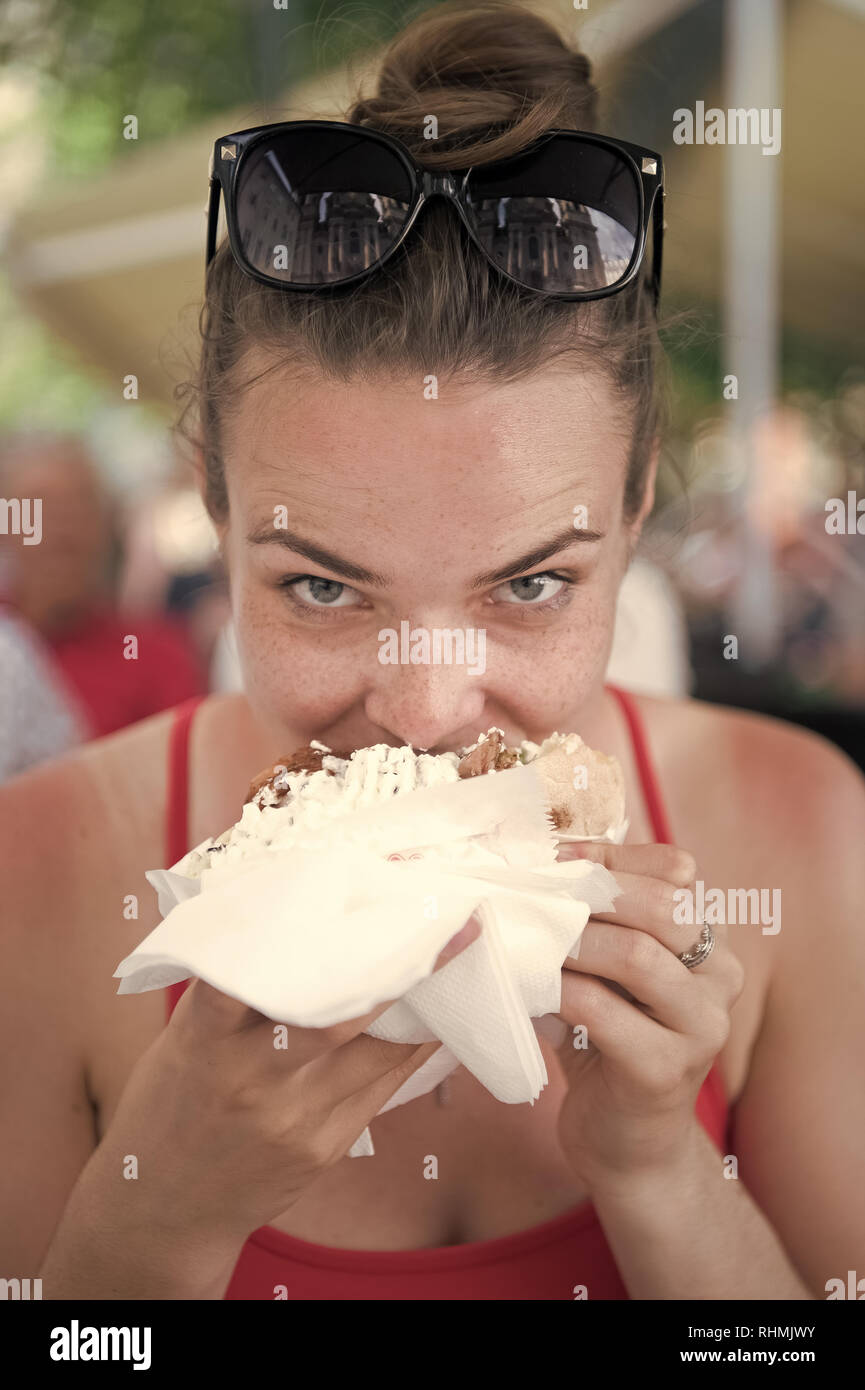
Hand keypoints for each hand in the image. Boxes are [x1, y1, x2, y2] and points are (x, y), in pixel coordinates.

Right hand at [90, 913, 480, 1251]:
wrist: (164, 1205)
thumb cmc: (172, 1103)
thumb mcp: (182, 1038)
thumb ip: (231, 990)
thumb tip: (291, 922)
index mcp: (206, 1039)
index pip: (250, 974)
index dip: (299, 933)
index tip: (349, 893)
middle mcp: (252, 1077)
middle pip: (337, 1015)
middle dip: (395, 968)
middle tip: (437, 920)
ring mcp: (293, 1118)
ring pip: (376, 1052)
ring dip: (421, 1005)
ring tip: (454, 957)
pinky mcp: (324, 1147)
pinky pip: (383, 1088)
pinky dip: (412, 1048)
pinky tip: (436, 1016)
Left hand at [552, 842, 744, 1193]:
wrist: (628, 1144)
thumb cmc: (608, 1042)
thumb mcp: (609, 972)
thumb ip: (596, 920)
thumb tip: (538, 859)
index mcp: (711, 941)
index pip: (675, 872)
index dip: (613, 855)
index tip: (554, 855)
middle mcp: (720, 977)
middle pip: (662, 906)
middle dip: (591, 892)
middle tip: (534, 891)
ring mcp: (701, 1027)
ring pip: (636, 955)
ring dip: (570, 940)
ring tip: (526, 934)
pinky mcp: (665, 1071)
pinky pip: (602, 1012)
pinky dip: (558, 990)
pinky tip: (528, 986)